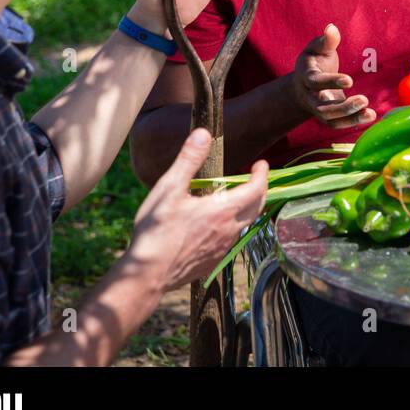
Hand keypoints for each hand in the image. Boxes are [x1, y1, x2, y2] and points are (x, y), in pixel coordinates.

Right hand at [127, 128, 267, 290]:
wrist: (147, 275)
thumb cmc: (156, 232)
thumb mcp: (169, 190)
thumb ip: (188, 160)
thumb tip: (203, 134)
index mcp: (223, 211)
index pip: (256, 189)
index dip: (262, 175)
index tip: (261, 164)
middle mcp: (229, 230)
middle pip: (257, 207)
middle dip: (259, 190)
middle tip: (254, 178)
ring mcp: (222, 248)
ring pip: (244, 224)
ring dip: (246, 208)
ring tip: (234, 198)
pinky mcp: (213, 261)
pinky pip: (231, 239)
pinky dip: (232, 226)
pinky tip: (216, 224)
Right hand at [291, 24, 375, 128]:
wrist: (302, 87)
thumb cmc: (314, 63)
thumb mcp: (317, 49)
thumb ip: (325, 41)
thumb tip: (332, 27)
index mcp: (306, 77)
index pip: (315, 82)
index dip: (331, 82)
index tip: (349, 80)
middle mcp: (310, 97)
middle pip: (322, 108)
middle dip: (342, 107)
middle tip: (364, 100)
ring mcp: (318, 110)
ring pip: (330, 119)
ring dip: (350, 117)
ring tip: (369, 111)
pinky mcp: (327, 118)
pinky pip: (338, 124)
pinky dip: (353, 122)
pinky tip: (370, 115)